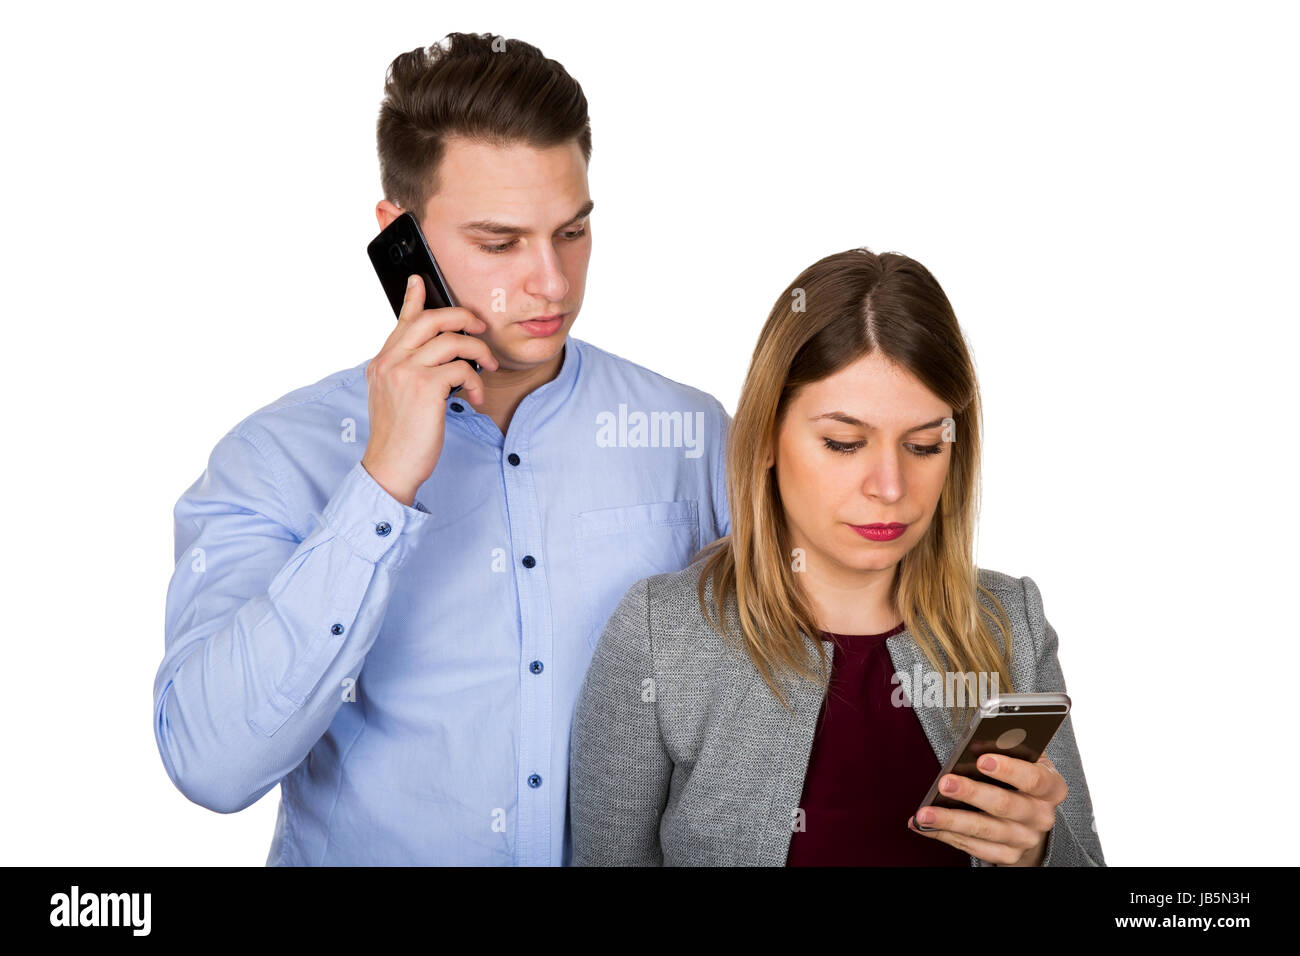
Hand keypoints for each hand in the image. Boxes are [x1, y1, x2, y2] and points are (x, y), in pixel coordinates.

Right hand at [362, 274, 498, 505]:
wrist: (390, 466)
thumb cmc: (400, 437)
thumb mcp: (397, 398)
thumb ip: (409, 372)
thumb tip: (432, 356)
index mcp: (382, 362)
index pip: (401, 321)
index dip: (413, 298)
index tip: (420, 280)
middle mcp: (390, 361)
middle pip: (431, 319)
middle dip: (463, 318)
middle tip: (480, 329)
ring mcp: (406, 372)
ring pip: (453, 340)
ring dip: (479, 353)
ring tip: (489, 370)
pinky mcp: (425, 387)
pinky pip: (462, 368)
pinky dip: (476, 381)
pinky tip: (474, 397)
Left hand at [907, 755, 1066, 865]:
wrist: (1030, 817)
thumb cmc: (1019, 778)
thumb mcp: (1023, 760)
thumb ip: (1006, 750)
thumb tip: (975, 744)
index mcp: (1052, 787)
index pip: (1034, 779)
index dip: (1009, 770)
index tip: (982, 759)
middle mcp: (1042, 816)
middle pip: (1005, 805)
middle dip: (972, 793)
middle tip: (945, 782)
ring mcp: (1025, 839)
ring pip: (985, 830)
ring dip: (951, 820)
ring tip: (924, 813)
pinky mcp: (1007, 855)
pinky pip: (974, 848)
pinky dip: (946, 836)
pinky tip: (925, 826)